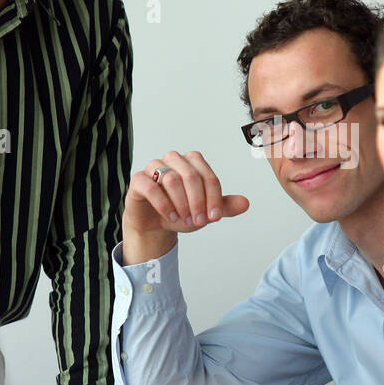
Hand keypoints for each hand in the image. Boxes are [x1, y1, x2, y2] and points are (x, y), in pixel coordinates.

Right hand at [121, 150, 249, 264]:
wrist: (155, 224)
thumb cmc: (181, 211)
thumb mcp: (205, 211)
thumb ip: (223, 206)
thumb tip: (245, 203)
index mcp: (192, 162)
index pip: (208, 176)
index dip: (214, 197)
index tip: (215, 218)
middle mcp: (173, 160)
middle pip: (191, 175)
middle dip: (198, 201)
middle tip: (199, 221)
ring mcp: (154, 167)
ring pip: (171, 178)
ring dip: (181, 203)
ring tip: (185, 220)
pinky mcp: (138, 179)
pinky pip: (150, 186)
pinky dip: (163, 203)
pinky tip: (171, 216)